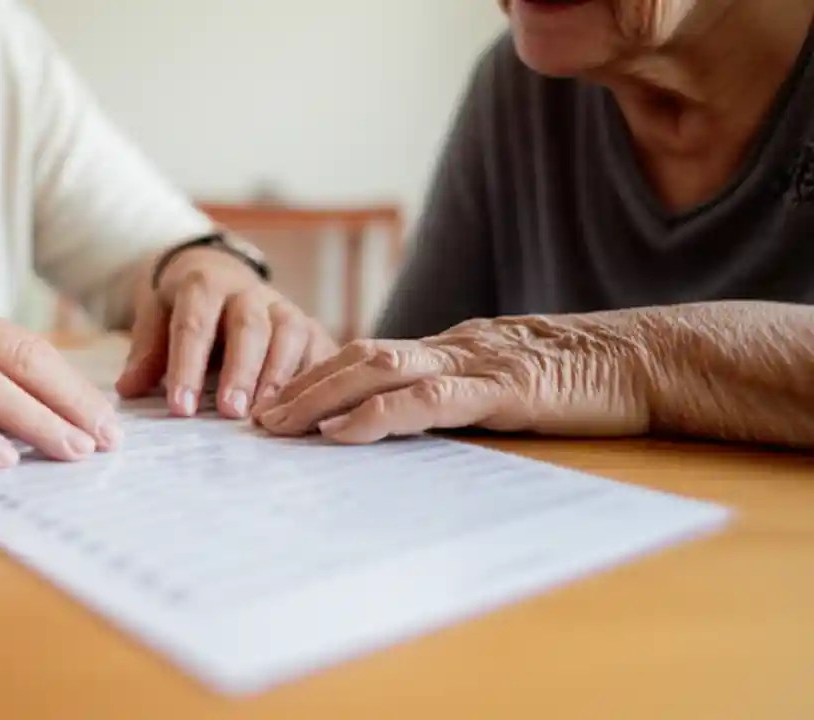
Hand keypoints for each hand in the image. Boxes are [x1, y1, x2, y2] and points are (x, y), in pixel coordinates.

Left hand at [115, 247, 337, 417]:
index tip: (181, 408)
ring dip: (280, 377)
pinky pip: (319, 348)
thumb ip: (146, 350)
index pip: (195, 326)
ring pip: (290, 334)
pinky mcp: (309, 325)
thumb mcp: (155, 312)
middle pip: (249, 328)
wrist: (219, 269)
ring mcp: (283, 307)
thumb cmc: (184, 301)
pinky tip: (307, 409)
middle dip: (242, 371)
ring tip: (268, 416)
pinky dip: (316, 377)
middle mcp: (249, 292)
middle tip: (233, 412)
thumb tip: (129, 389)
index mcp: (205, 284)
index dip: (187, 368)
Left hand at [255, 312, 654, 442]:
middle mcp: (451, 347)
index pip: (369, 355)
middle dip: (301, 385)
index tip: (277, 403)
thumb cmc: (581, 381)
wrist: (644, 361)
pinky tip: (340, 432)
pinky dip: (378, 414)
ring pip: (378, 369)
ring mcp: (473, 362)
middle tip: (256, 418)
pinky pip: (427, 400)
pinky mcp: (500, 387)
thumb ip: (462, 398)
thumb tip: (412, 424)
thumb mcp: (507, 386)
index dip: (318, 376)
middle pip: (357, 356)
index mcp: (450, 348)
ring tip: (278, 425)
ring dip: (320, 396)